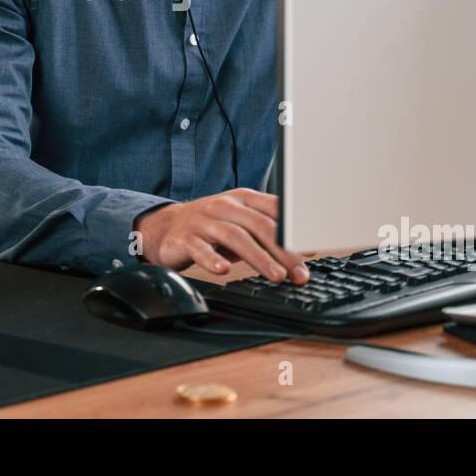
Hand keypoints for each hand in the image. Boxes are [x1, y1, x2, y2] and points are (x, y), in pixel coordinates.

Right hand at [133, 188, 309, 283]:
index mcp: (242, 199)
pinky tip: (224, 270)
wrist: (165, 227)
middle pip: (259, 226)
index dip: (294, 231)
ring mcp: (204, 221)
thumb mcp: (241, 224)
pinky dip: (213, 260)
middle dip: (282, 251)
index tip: (310, 250)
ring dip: (258, 258)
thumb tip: (306, 250)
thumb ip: (270, 233)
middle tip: (298, 273)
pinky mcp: (185, 238)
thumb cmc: (211, 226)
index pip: (274, 211)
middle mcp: (224, 206)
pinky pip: (200, 249)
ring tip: (276, 276)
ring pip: (235, 237)